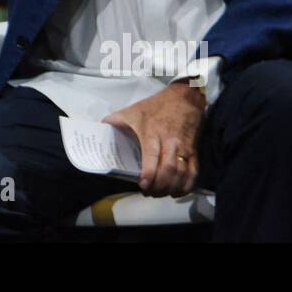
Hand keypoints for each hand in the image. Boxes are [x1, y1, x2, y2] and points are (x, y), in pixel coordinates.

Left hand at [102, 81, 204, 197]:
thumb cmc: (155, 106)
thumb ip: (114, 121)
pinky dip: (187, 186)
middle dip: (159, 186)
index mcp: (151, 133)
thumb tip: (97, 131)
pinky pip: (194, 172)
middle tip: (149, 193)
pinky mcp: (194, 151)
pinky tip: (177, 191)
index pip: (152, 157)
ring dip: (172, 188)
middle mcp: (169, 142)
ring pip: (182, 173)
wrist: (183, 98)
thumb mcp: (131, 111)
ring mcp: (184, 147)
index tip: (142, 185)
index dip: (149, 175)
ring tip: (160, 193)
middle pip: (168, 170)